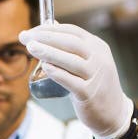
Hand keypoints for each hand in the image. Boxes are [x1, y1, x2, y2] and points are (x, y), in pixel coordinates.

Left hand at [20, 23, 132, 138]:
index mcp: (98, 47)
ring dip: (48, 52)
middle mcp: (99, 58)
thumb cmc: (94, 84)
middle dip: (45, 37)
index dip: (49, 29)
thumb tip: (52, 26)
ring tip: (30, 47)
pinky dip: (57, 73)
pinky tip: (45, 67)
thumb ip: (73, 46)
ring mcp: (96, 76)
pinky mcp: (89, 93)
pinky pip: (71, 81)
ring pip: (70, 60)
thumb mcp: (89, 60)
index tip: (30, 31)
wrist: (113, 112)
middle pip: (70, 43)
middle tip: (24, 37)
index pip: (72, 31)